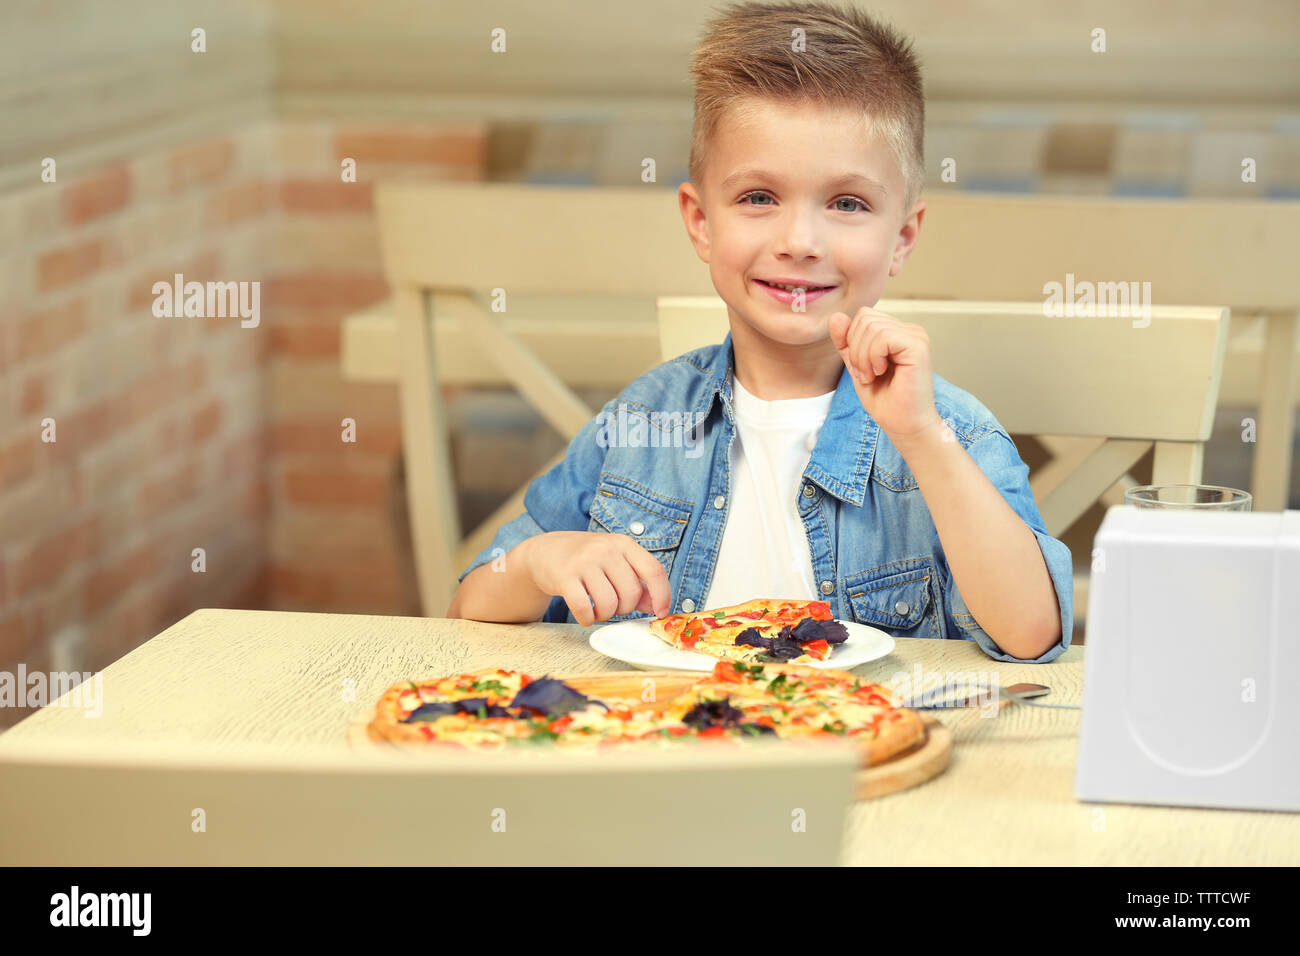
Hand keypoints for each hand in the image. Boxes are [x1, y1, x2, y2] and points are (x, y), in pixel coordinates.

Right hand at [521, 531, 671, 625]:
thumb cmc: (586, 559)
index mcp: (623, 543)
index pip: (653, 570)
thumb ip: (637, 582)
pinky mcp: (564, 576)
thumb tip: (657, 606)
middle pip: (631, 593)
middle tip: (612, 606)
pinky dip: (587, 619)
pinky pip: (584, 609)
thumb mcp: (614, 562)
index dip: (662, 595)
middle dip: (625, 608)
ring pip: (609, 604)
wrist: (545, 551)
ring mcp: (584, 561)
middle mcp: (605, 549)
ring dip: (604, 615)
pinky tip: (585, 614)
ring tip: (597, 609)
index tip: (661, 612)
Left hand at [827, 306, 942, 444]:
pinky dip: (873, 357)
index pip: (863, 316)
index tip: (861, 369)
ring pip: (872, 326)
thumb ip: (847, 342)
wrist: (904, 425)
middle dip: (856, 349)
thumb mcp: (857, 367)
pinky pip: (883, 337)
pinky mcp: (917, 346)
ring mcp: (916, 336)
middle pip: (865, 318)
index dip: (853, 341)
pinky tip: (881, 372)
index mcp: (897, 332)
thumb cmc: (886, 401)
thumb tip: (836, 316)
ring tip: (872, 376)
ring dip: (863, 357)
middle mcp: (909, 330)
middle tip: (866, 375)